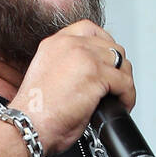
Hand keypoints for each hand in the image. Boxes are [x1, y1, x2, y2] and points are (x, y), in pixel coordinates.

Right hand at [9, 20, 135, 154]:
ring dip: (124, 82)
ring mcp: (84, 57)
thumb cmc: (34, 113)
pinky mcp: (96, 74)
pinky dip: (128, 96)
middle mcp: (69, 44)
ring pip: (121, 62)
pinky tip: (122, 105)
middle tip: (115, 86)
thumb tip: (90, 77)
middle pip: (110, 46)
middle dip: (117, 68)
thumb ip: (68, 67)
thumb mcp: (48, 77)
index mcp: (54, 43)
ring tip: (120, 98)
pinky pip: (125, 82)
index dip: (104, 45)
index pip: (89, 30)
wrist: (28, 126)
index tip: (107, 63)